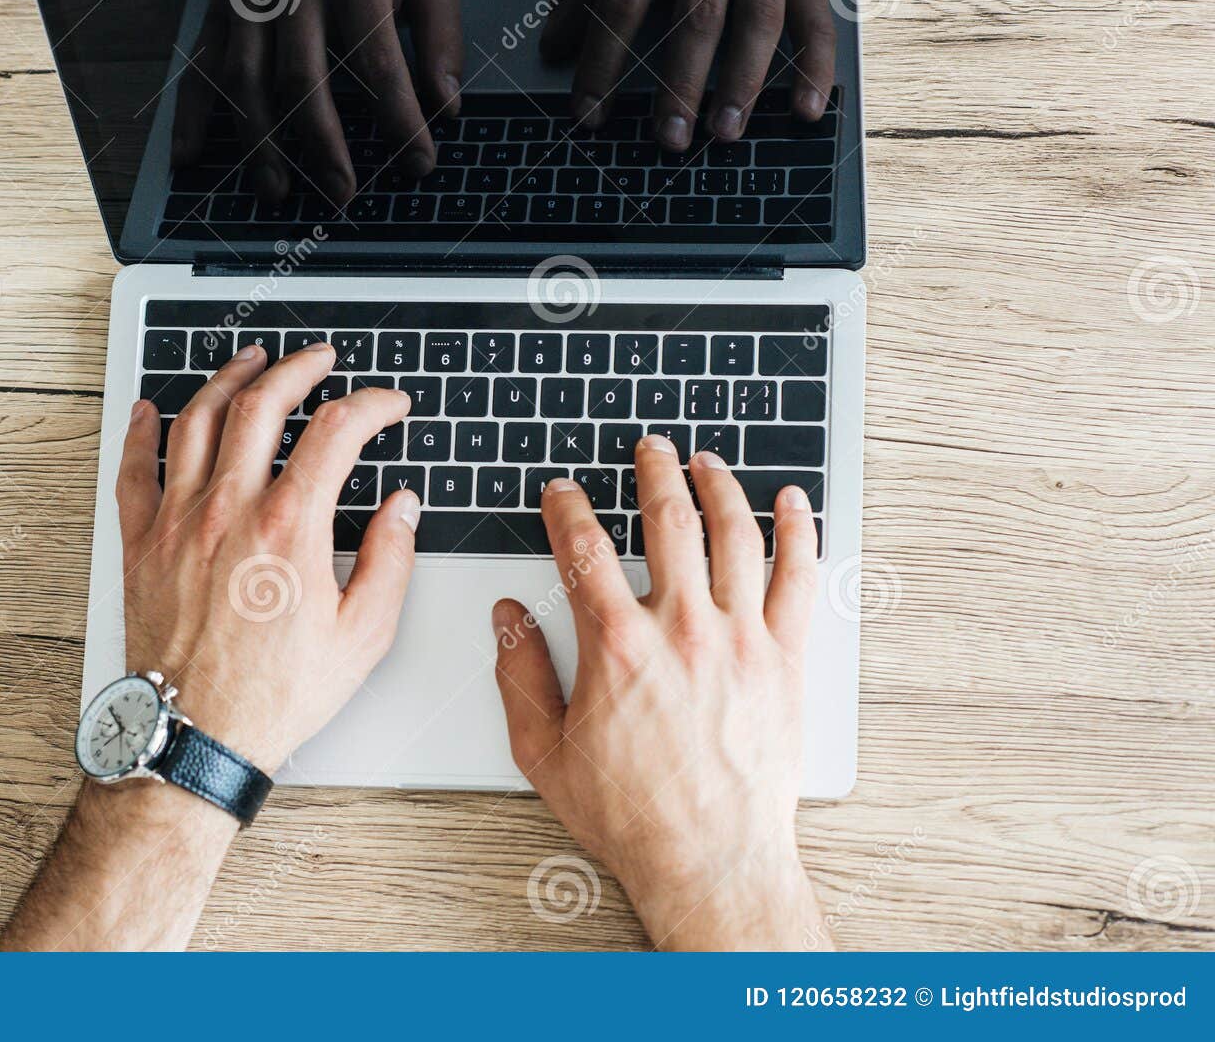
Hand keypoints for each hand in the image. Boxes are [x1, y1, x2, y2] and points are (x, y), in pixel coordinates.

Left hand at [118, 340, 420, 773]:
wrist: (198, 735)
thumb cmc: (276, 694)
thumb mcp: (363, 635)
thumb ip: (391, 561)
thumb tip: (403, 509)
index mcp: (290, 528)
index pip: (337, 431)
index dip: (371, 405)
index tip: (387, 406)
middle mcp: (229, 510)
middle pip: (262, 404)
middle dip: (298, 369)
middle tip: (319, 359)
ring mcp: (179, 522)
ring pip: (198, 420)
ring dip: (228, 379)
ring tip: (250, 361)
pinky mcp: (142, 544)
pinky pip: (134, 469)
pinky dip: (142, 431)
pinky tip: (152, 410)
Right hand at [171, 0, 463, 205]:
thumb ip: (441, 32)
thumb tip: (447, 105)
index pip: (379, 63)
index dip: (401, 120)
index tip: (420, 163)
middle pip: (302, 79)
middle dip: (323, 147)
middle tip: (342, 195)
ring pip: (244, 78)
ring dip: (258, 142)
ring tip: (276, 192)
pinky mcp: (220, 1)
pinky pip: (199, 60)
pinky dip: (190, 112)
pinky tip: (190, 156)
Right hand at [492, 438, 827, 949]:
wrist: (709, 858)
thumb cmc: (631, 813)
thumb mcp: (543, 751)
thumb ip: (519, 675)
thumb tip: (508, 619)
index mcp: (618, 646)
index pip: (585, 549)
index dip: (569, 509)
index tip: (564, 492)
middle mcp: (682, 630)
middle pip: (668, 521)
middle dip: (653, 473)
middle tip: (648, 449)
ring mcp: (740, 639)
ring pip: (735, 536)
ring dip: (719, 487)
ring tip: (707, 462)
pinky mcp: (784, 659)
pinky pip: (799, 579)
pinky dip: (798, 533)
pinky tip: (793, 503)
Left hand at [541, 0, 834, 147]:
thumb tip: (553, 48)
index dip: (604, 59)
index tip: (590, 113)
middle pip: (697, 17)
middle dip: (681, 84)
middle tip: (669, 139)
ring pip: (758, 20)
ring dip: (742, 83)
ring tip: (725, 133)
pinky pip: (816, 18)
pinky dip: (815, 68)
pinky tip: (805, 110)